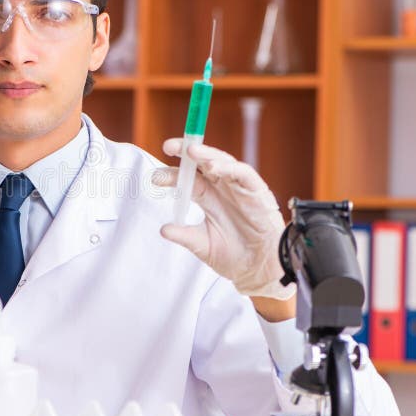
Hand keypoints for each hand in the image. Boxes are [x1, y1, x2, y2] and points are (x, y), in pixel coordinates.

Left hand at [153, 139, 294, 301]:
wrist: (259, 270)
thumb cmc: (234, 255)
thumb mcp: (203, 245)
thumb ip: (184, 236)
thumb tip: (163, 229)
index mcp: (208, 197)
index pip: (187, 178)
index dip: (172, 174)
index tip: (156, 176)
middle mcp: (222, 188)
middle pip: (202, 163)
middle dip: (185, 152)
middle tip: (168, 146)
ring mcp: (239, 188)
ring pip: (222, 162)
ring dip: (207, 155)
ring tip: (190, 151)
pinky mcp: (257, 192)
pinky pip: (243, 174)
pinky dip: (229, 168)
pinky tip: (214, 167)